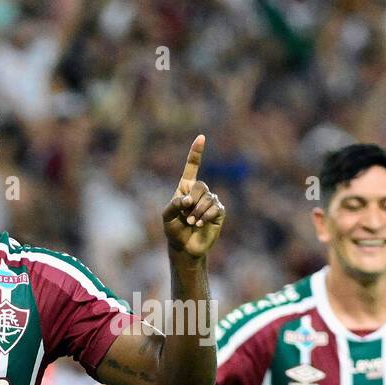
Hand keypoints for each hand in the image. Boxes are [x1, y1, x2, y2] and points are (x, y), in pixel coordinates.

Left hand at [162, 135, 224, 257]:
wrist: (184, 247)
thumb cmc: (173, 230)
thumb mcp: (166, 216)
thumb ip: (174, 204)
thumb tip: (188, 200)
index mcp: (185, 188)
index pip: (192, 167)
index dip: (196, 152)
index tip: (201, 137)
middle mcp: (199, 192)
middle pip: (200, 186)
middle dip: (192, 200)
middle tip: (186, 215)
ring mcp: (210, 201)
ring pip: (208, 198)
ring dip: (198, 212)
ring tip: (192, 222)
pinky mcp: (219, 212)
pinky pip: (215, 208)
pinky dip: (205, 216)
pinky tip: (200, 224)